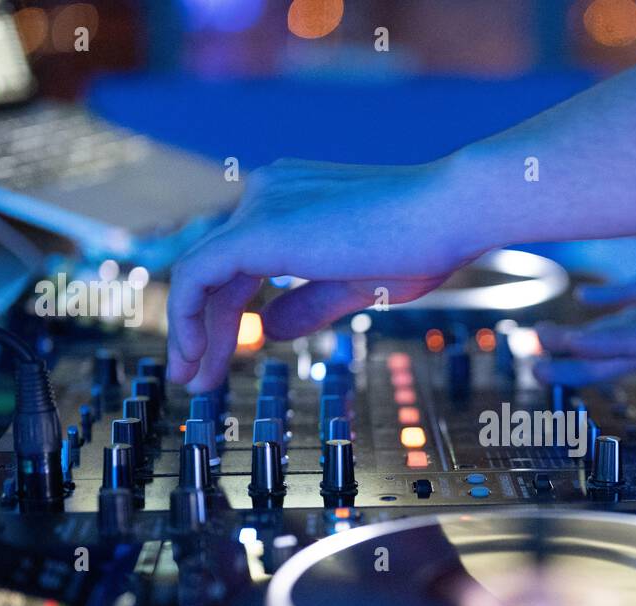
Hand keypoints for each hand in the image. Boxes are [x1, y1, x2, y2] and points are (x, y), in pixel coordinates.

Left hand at [166, 157, 484, 390]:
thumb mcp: (356, 284)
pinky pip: (197, 275)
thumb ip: (308, 302)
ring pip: (200, 276)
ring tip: (195, 380)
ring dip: (192, 332)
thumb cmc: (422, 243)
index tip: (221, 360)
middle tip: (198, 381)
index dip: (226, 318)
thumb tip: (271, 329)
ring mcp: (262, 207)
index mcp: (292, 202)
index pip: (240, 266)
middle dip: (202, 331)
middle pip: (216, 274)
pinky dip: (187, 316)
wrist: (448, 213)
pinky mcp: (259, 229)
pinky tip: (196, 354)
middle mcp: (270, 195)